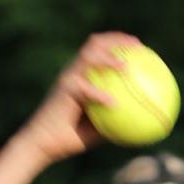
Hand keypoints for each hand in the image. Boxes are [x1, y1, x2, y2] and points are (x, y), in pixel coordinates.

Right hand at [18, 33, 139, 164]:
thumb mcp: (97, 130)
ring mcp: (68, 77)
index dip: (118, 44)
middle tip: (137, 45)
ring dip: (108, 58)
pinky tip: (112, 103)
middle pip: (95, 44)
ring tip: (125, 66)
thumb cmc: (70, 139)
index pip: (100, 50)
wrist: (44, 144)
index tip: (138, 48)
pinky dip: (99, 95)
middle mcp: (75, 71)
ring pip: (88, 56)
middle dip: (116, 39)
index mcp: (83, 76)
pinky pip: (85, 89)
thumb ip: (114, 121)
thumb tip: (138, 124)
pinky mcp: (64, 88)